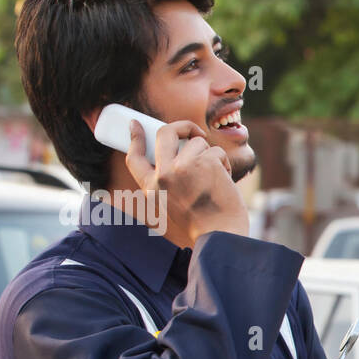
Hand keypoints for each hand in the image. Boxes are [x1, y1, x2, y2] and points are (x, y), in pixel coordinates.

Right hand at [124, 119, 247, 239]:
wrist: (220, 234)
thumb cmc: (201, 223)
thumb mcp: (171, 204)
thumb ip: (169, 182)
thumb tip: (179, 154)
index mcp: (151, 187)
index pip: (134, 157)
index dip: (134, 138)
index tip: (135, 124)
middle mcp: (164, 174)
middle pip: (165, 133)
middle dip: (183, 127)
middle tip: (195, 133)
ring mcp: (184, 166)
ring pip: (197, 142)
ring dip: (210, 155)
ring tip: (214, 177)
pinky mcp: (206, 162)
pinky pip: (216, 151)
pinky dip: (223, 164)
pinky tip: (224, 181)